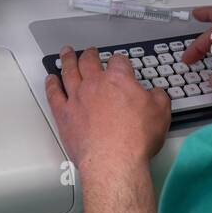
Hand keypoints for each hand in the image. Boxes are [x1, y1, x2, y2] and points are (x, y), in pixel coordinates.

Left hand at [45, 47, 172, 174]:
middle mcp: (94, 84)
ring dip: (67, 60)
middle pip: (88, 61)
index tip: (120, 63)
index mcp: (118, 79)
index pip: (118, 61)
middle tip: (90, 51)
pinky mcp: (64, 115)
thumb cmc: (135, 138)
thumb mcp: (160, 112)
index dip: (120, 61)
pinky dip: (52, 85)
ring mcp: (77, 98)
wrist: (113, 161)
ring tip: (66, 53)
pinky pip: (54, 94)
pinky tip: (51, 80)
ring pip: (68, 72)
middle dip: (90, 54)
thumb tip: (156, 92)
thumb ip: (158, 97)